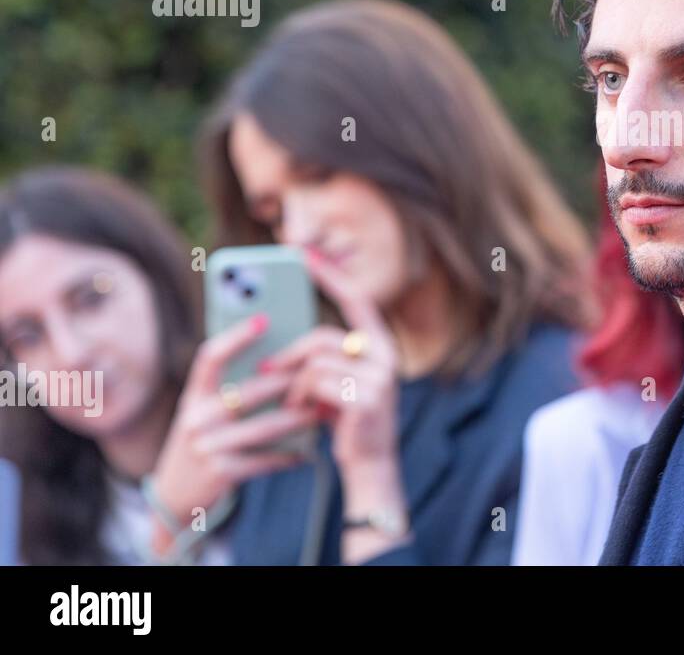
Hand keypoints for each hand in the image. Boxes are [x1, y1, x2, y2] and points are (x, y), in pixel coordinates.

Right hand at [150, 314, 317, 548]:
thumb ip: (230, 389)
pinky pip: (263, 460)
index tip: (264, 319)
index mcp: (193, 395)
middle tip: (318, 375)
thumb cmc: (204, 441)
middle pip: (249, 392)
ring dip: (297, 420)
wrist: (174, 495)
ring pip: (263, 427)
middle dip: (288, 384)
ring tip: (321, 412)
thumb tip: (282, 361)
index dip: (236, 336)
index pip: (210, 357)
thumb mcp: (205, 412)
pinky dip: (288, 456)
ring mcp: (205, 446)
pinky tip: (307, 452)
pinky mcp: (219, 473)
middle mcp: (195, 418)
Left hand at [265, 247, 402, 476]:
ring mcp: (379, 377)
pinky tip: (304, 415)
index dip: (330, 275)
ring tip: (293, 404)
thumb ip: (323, 355)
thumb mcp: (337, 381)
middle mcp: (385, 356)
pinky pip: (316, 383)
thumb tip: (283, 334)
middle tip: (266, 370)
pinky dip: (300, 399)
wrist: (370, 464)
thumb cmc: (347, 420)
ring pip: (315, 362)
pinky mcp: (366, 399)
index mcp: (380, 344)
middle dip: (289, 355)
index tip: (305, 253)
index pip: (356, 298)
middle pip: (322, 336)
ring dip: (293, 386)